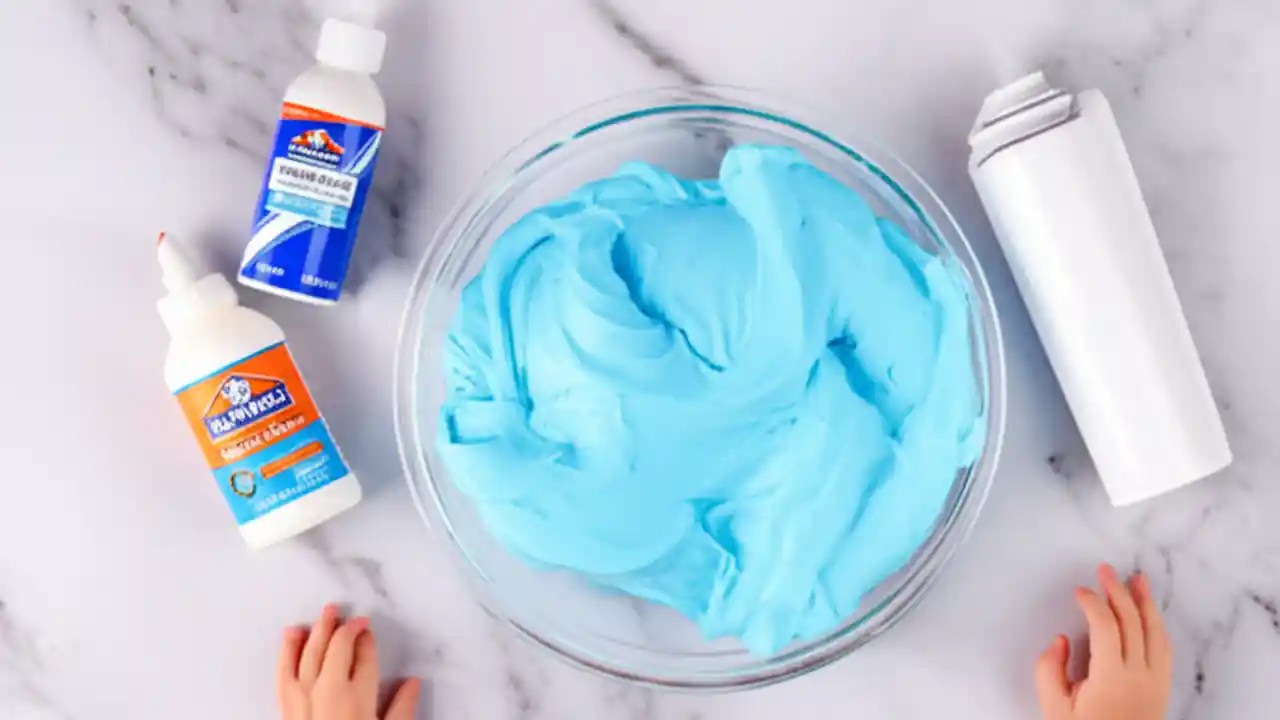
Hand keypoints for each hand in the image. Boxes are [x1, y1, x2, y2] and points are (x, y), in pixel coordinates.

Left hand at [277, 604, 421, 719]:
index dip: (366, 640)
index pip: (365, 657)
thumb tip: (412, 683)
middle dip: (345, 628)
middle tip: (350, 615)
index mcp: (359, 697)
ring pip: (310, 652)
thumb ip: (402, 709)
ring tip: (326, 612)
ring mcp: (305, 696)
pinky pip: (284, 670)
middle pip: (337, 648)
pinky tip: (291, 635)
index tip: (368, 630)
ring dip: (318, 630)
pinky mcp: (286, 705)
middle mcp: (331, 690)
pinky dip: (287, 650)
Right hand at [1035, 564, 1172, 719]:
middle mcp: (1139, 675)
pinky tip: (1151, 615)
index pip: (1105, 626)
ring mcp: (1155, 681)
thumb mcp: (1054, 708)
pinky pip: (1165, 648)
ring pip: (1155, 632)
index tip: (1080, 591)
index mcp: (1111, 677)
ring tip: (1138, 580)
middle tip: (1106, 570)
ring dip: (1146, 603)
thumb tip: (1060, 641)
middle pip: (1133, 622)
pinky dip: (1157, 625)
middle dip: (1118, 592)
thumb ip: (1049, 670)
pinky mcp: (1162, 688)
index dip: (1093, 603)